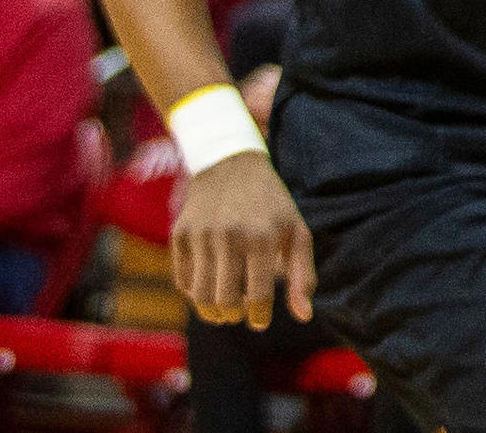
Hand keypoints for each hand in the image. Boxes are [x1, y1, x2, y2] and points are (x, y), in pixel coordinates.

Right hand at [174, 152, 314, 329]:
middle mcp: (230, 235)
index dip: (259, 317)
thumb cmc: (270, 205)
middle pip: (225, 303)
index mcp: (263, 236)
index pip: (258, 297)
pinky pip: (183, 282)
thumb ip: (302, 274)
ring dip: (212, 312)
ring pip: (200, 298)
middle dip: (234, 315)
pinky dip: (194, 293)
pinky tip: (209, 284)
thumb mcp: (294, 231)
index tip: (260, 320)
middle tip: (240, 312)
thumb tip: (304, 317)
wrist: (232, 165)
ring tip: (224, 307)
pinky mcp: (180, 235)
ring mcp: (202, 235)